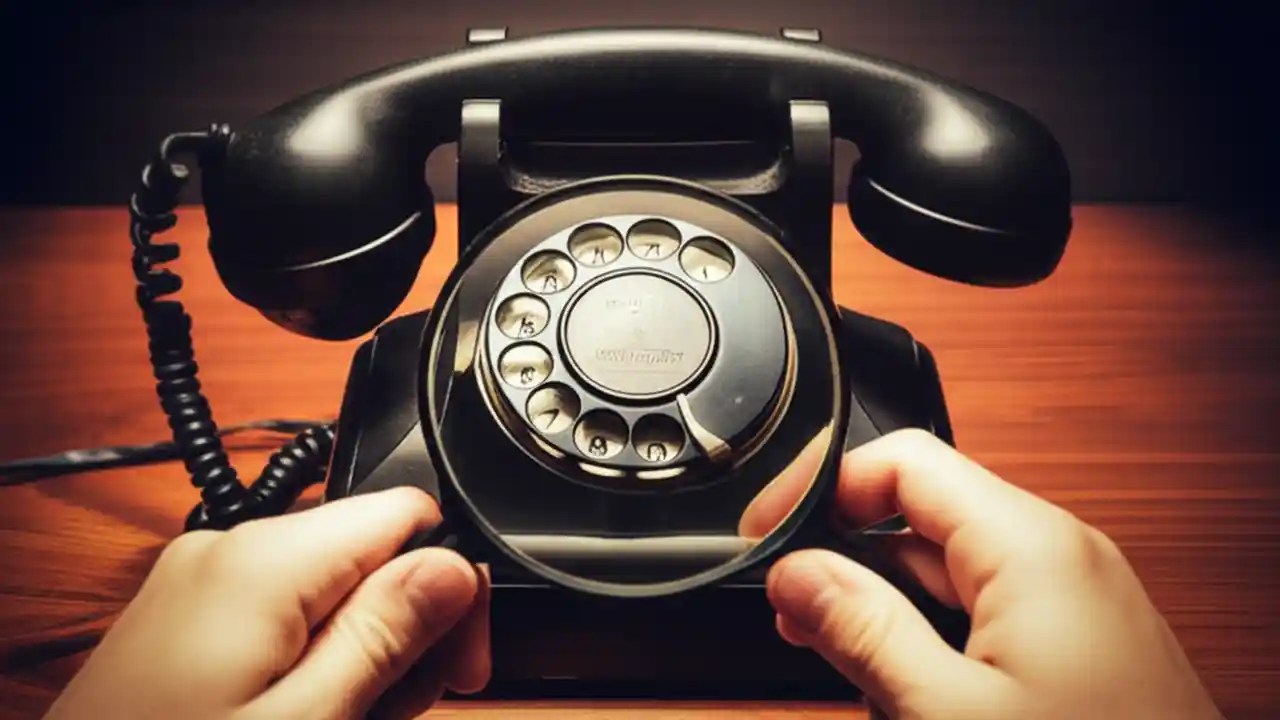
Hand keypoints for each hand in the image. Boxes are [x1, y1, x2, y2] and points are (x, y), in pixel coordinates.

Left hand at [45, 487, 489, 719]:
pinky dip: (313, 663)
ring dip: (362, 657)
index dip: (452, 583)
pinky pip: (283, 616)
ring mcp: (201, 584)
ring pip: (333, 592)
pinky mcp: (187, 619)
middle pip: (372, 555)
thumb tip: (455, 563)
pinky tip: (311, 715)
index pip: (408, 513)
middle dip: (405, 632)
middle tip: (399, 712)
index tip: (460, 659)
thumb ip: (386, 632)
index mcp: (264, 560)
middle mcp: (229, 551)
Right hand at [766, 429, 1222, 719]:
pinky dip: (933, 637)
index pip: (903, 462)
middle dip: (848, 561)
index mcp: (1032, 546)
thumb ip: (864, 631)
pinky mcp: (1081, 642)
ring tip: (848, 669)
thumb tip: (796, 573)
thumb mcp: (949, 712)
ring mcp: (1076, 600)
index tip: (767, 533)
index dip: (821, 487)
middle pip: (921, 516)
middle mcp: (1061, 556)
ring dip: (887, 609)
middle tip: (795, 618)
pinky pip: (986, 611)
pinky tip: (906, 691)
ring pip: (948, 569)